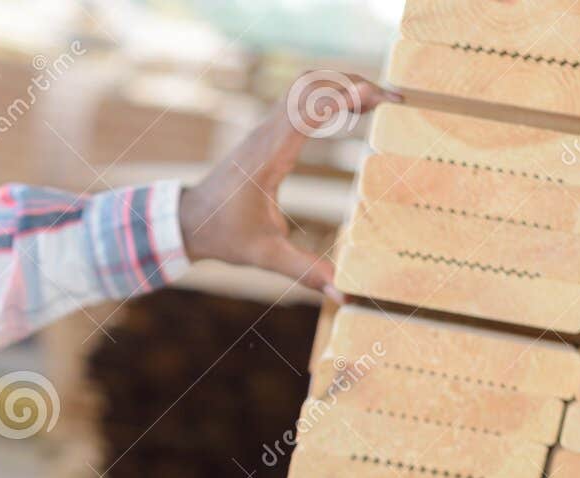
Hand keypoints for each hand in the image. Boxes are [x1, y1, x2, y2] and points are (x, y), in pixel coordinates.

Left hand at [178, 72, 398, 298]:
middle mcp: (266, 135)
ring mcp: (265, 129)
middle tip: (391, 99)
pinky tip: (352, 111)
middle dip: (352, 82)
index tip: (381, 99)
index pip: (307, 109)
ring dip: (341, 84)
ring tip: (377, 102)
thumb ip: (304, 272)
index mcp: (268, 158)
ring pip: (304, 85)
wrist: (188, 221)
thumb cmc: (224, 236)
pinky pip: (299, 99)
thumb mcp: (265, 256)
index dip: (344, 96)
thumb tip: (343, 293)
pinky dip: (328, 95)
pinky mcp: (267, 131)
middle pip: (309, 84)